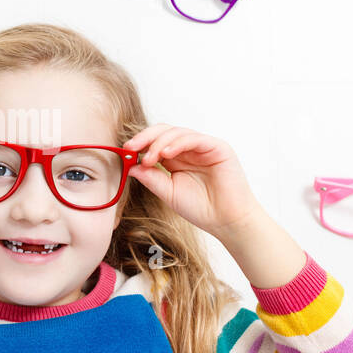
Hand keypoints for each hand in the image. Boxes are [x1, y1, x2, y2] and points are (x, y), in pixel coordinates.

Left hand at [123, 125, 261, 238]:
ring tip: (150, 158)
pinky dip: (178, 143)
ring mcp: (203, 147)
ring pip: (177, 132)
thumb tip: (130, 166)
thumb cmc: (202, 208)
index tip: (125, 152)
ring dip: (159, 143)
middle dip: (145, 137)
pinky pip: (194, 138)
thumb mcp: (169, 193)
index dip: (140, 144)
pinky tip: (166, 153)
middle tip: (131, 147)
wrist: (227, 221)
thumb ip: (151, 179)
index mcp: (177, 159)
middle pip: (164, 131)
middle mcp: (189, 150)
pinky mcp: (217, 147)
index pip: (155, 142)